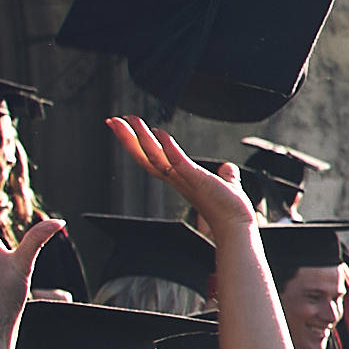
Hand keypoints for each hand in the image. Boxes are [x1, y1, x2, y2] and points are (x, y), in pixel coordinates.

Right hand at [115, 115, 266, 250]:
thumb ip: (225, 176)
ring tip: (130, 121)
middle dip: (128, 138)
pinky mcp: (195, 179)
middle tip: (113, 121)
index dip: (138, 144)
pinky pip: (177, 161)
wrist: (235, 227)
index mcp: (180, 179)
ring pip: (154, 157)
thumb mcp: (225, 186)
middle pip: (144, 156)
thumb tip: (228, 168)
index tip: (127, 129)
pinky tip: (160, 133)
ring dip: (141, 138)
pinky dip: (168, 147)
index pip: (152, 158)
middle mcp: (176, 179)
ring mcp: (184, 180)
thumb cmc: (229, 209)